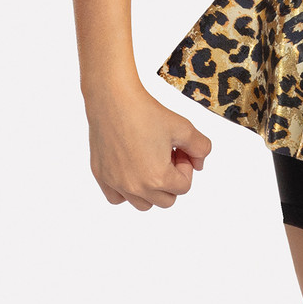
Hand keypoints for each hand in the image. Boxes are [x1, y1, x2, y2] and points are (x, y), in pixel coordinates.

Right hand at [85, 81, 212, 210]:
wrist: (114, 100)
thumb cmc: (149, 113)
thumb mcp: (184, 128)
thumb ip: (201, 148)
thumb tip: (199, 165)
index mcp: (158, 178)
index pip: (184, 187)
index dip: (186, 166)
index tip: (178, 148)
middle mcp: (135, 187)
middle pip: (166, 200)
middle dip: (171, 180)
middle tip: (166, 154)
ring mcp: (116, 184)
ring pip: (142, 204)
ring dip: (151, 189)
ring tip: (150, 161)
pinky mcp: (101, 177)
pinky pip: (117, 198)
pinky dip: (127, 190)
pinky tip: (131, 167)